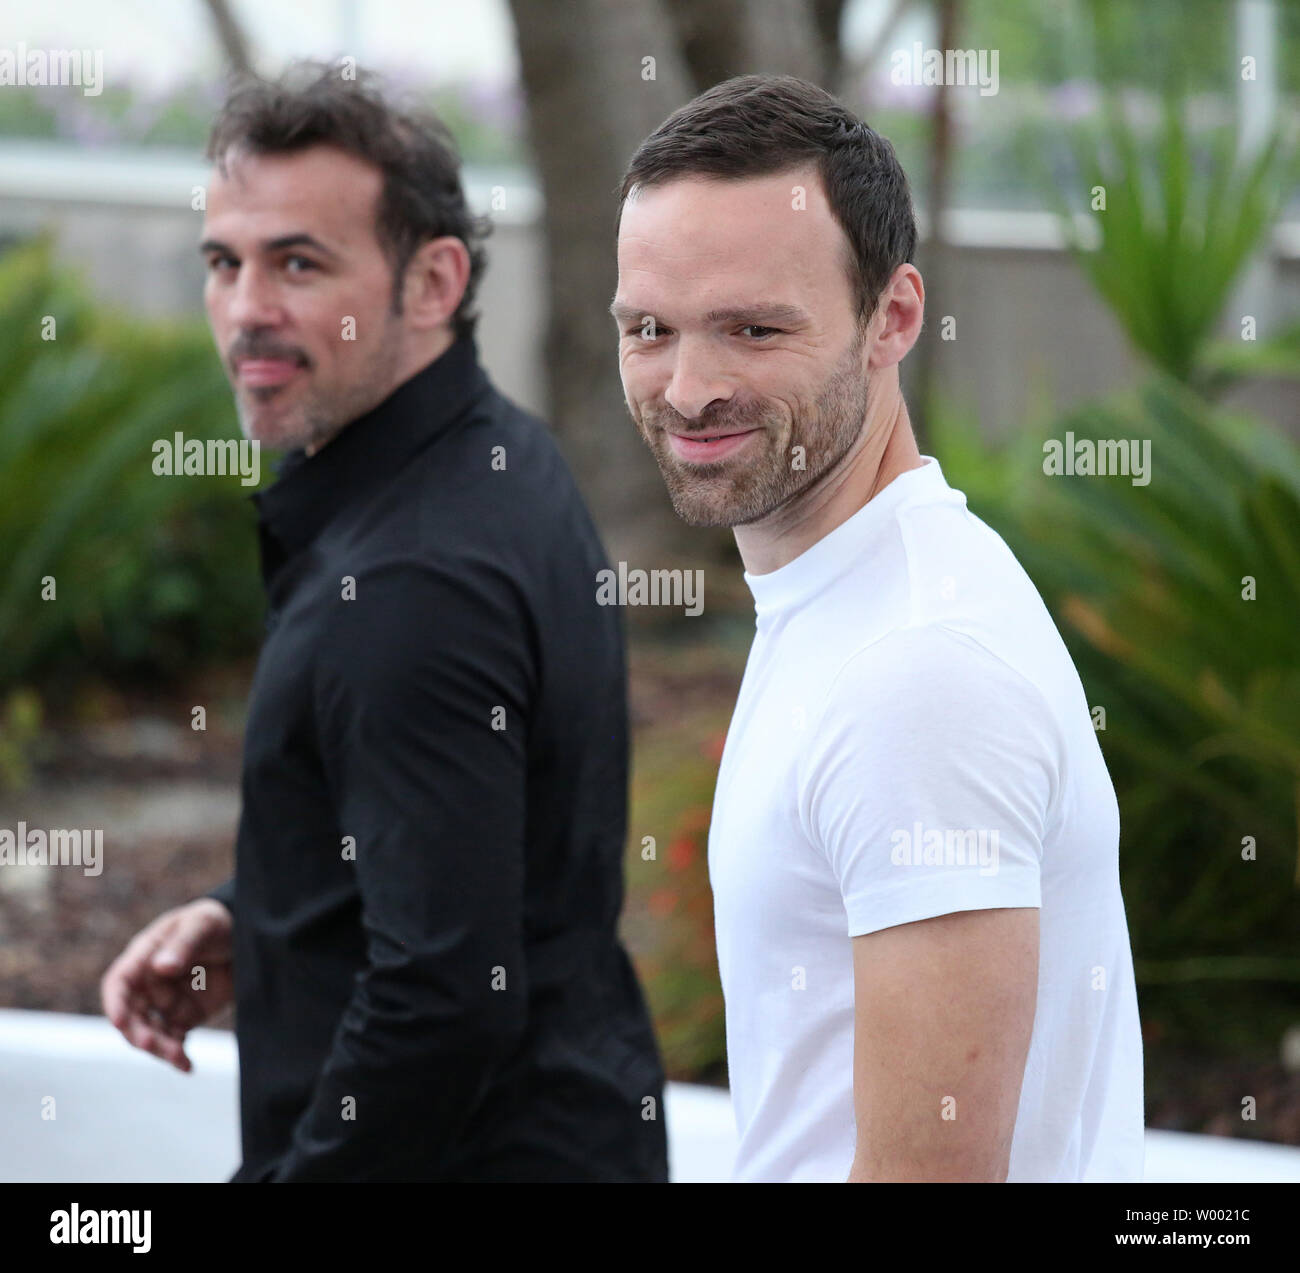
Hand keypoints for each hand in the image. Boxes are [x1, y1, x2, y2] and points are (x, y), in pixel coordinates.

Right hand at [100, 897, 233, 1072]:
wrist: (248, 934)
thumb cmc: (217, 921)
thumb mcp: (203, 924)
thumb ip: (183, 944)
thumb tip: (161, 967)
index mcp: (145, 956)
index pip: (119, 983)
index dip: (115, 1003)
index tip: (120, 1022)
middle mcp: (150, 983)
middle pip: (132, 1016)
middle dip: (139, 1034)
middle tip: (155, 1046)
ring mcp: (166, 1002)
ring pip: (151, 1033)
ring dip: (160, 1049)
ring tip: (180, 1060)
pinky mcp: (185, 1017)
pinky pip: (173, 1041)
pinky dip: (177, 1055)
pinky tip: (187, 1066)